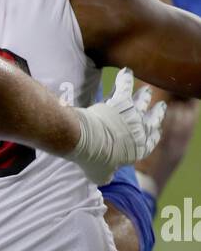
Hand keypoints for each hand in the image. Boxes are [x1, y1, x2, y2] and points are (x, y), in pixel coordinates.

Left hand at [72, 68, 166, 184]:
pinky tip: (125, 72)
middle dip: (157, 113)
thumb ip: (107, 175)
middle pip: (153, 120)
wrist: (89, 143)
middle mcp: (140, 131)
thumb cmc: (95, 161)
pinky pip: (125, 86)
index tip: (156, 130)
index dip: (154, 135)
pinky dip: (124, 78)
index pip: (151, 142)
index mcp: (138, 150)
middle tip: (160, 108)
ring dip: (145, 95)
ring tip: (145, 90)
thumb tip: (105, 178)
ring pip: (143, 102)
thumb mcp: (101, 176)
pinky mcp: (121, 101)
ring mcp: (132, 115)